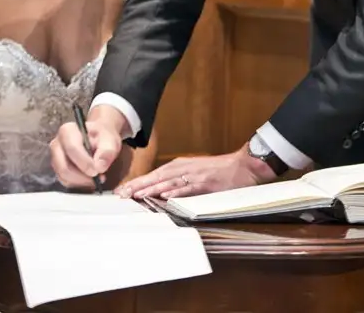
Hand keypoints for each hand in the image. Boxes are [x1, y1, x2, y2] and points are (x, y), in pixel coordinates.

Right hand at [50, 106, 126, 189]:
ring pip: (64, 177)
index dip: (84, 163)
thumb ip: (107, 151)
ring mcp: (55, 158)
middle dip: (82, 177)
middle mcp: (57, 144)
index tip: (97, 171)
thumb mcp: (109, 139)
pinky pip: (65, 182)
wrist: (97, 139)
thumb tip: (100, 167)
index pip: (72, 149)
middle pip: (64, 167)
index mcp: (67, 131)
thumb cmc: (101, 137)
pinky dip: (79, 185)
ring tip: (97, 179)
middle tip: (99, 179)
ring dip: (82, 182)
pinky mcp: (58, 170)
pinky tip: (90, 180)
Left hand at [116, 145, 276, 199]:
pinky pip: (188, 188)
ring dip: (151, 189)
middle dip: (138, 186)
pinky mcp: (206, 183)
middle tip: (121, 194)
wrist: (242, 166)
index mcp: (179, 166)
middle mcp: (184, 168)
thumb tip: (158, 190)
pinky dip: (175, 192)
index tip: (122, 191)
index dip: (137, 183)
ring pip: (168, 182)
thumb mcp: (193, 172)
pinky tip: (164, 196)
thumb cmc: (217, 171)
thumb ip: (177, 180)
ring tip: (136, 196)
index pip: (154, 175)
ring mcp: (194, 175)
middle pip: (156, 177)